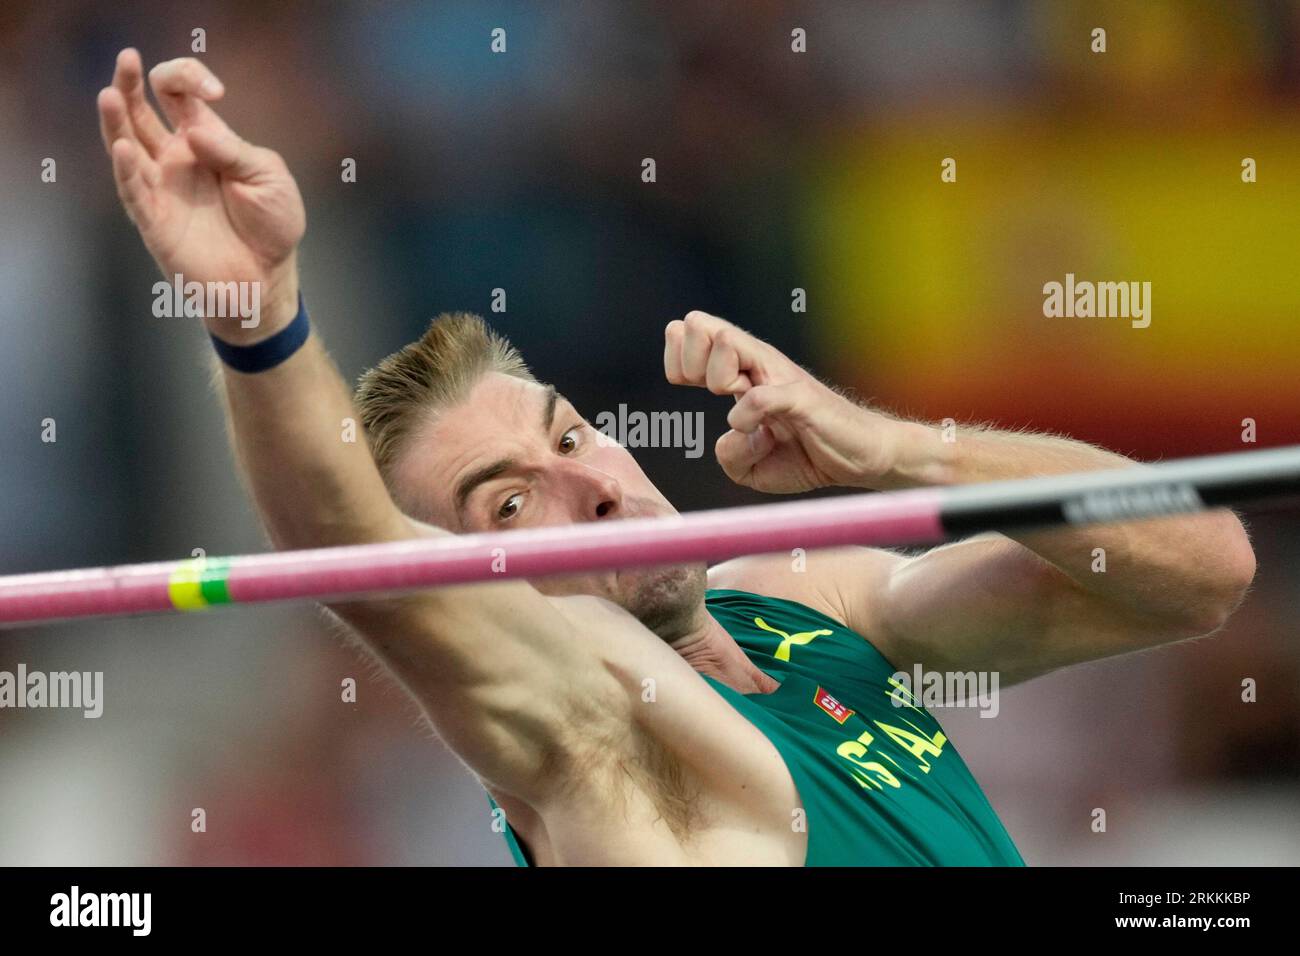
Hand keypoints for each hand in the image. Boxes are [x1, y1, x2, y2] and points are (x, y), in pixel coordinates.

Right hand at [97, 49, 305, 341]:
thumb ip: (234, 151)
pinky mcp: (155, 221)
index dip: (189, 80)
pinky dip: (127, 171)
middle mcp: (176, 158)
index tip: (214, 90)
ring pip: (127, 147)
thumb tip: (194, 130)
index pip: (181, 95)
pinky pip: (134, 192)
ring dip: (117, 122)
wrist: (267, 279)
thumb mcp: (268, 178)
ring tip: (110, 95)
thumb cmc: (271, 225)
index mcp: (205, 140)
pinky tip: (123, 149)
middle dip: (132, 85)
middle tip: (127, 59)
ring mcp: (162, 188)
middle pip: (142, 113)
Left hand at [663, 311, 900, 492]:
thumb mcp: (753, 469)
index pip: (689, 334)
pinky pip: (758, 396)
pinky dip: (746, 416)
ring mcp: (779, 377)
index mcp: (742, 370)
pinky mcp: (801, 398)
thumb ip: (729, 455)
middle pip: (698, 325)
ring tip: (737, 405)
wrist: (861, 456)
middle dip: (690, 362)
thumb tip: (730, 433)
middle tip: (711, 392)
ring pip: (725, 343)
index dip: (676, 359)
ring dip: (716, 377)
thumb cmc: (806, 454)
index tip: (688, 386)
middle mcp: (757, 363)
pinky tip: (757, 432)